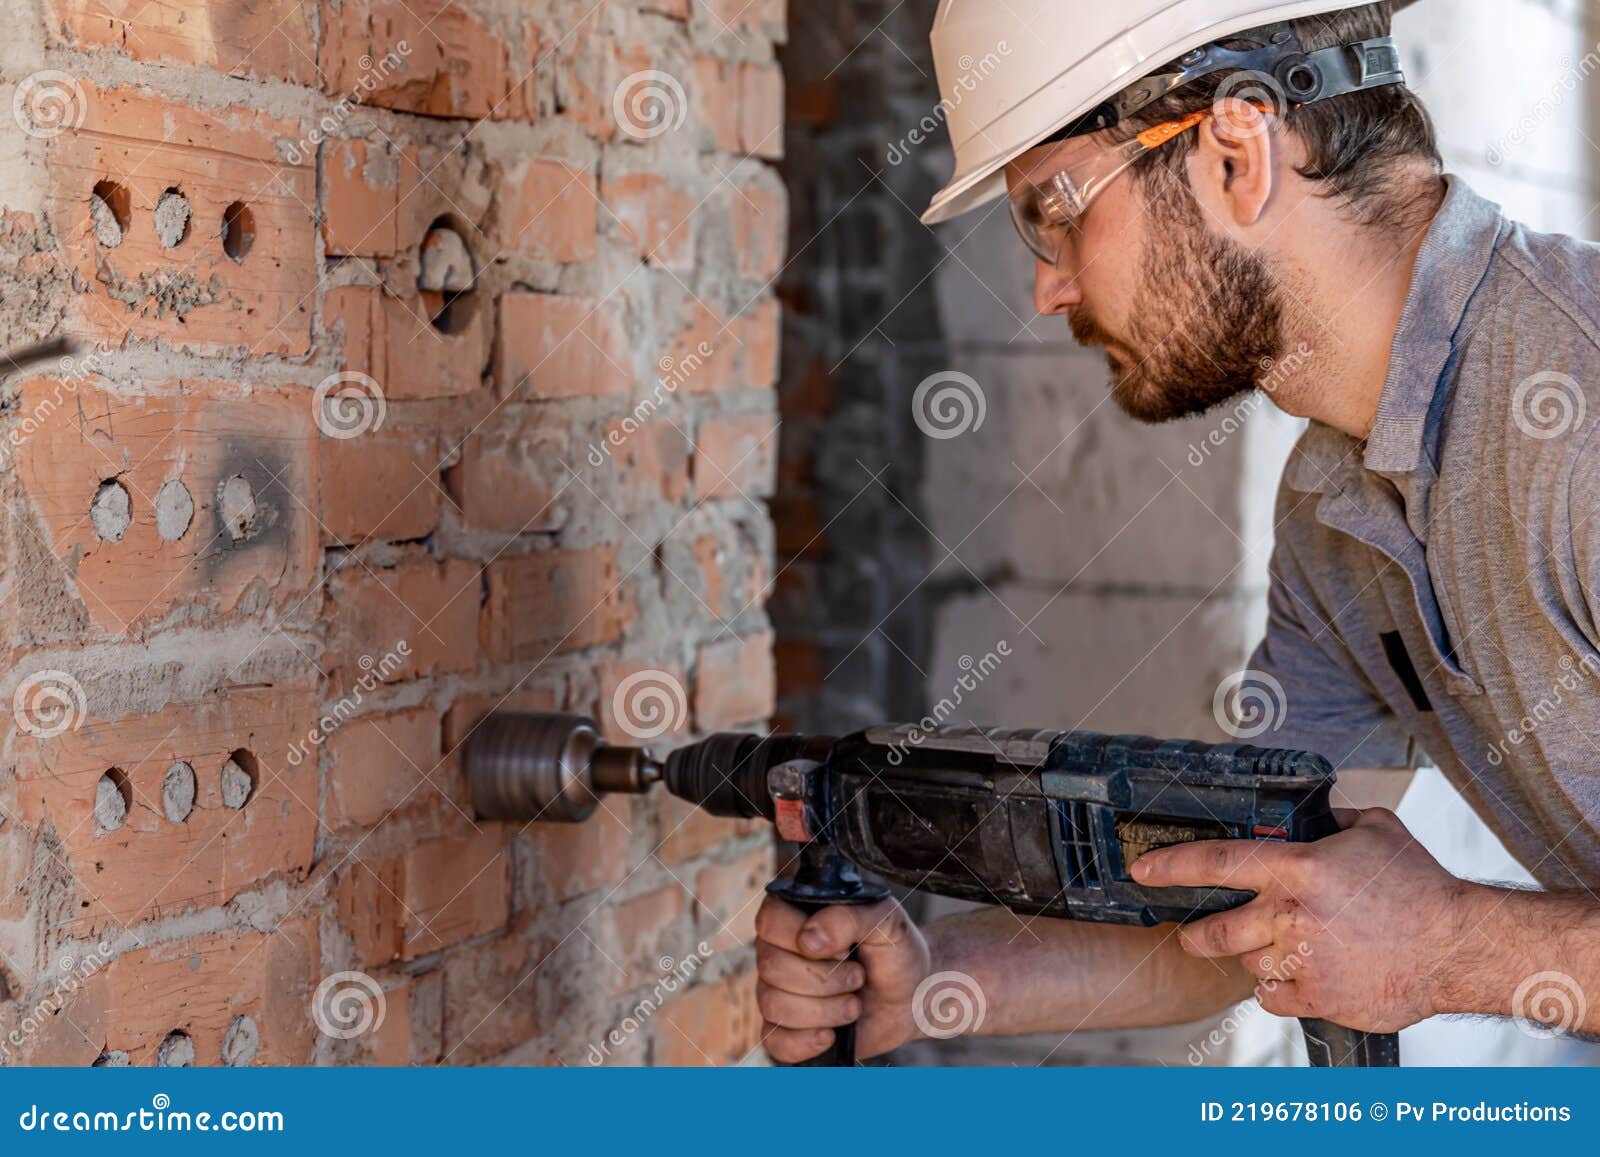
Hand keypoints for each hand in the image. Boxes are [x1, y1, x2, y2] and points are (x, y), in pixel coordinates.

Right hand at [754, 894, 931, 1062]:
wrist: (911, 996)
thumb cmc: (894, 951)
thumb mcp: (885, 919)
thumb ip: (848, 917)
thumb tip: (808, 940)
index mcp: (794, 913)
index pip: (770, 920)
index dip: (803, 938)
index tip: (844, 950)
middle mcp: (777, 950)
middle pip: (771, 967)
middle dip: (825, 979)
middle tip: (858, 977)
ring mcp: (776, 990)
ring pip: (774, 1005)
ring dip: (824, 1010)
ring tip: (854, 1005)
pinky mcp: (785, 1029)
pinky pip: (775, 1042)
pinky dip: (807, 1042)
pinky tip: (831, 1035)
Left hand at [1131, 808, 1466, 1032]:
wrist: (1460, 946)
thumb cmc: (1420, 889)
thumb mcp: (1374, 830)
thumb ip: (1330, 820)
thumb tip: (1310, 813)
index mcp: (1298, 869)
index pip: (1216, 862)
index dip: (1171, 866)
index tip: (1142, 871)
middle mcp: (1290, 915)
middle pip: (1214, 931)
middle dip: (1196, 934)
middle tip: (1195, 932)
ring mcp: (1301, 960)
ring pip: (1247, 964)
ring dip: (1256, 958)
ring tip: (1286, 949)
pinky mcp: (1317, 997)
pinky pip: (1271, 997)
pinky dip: (1278, 989)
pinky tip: (1303, 975)